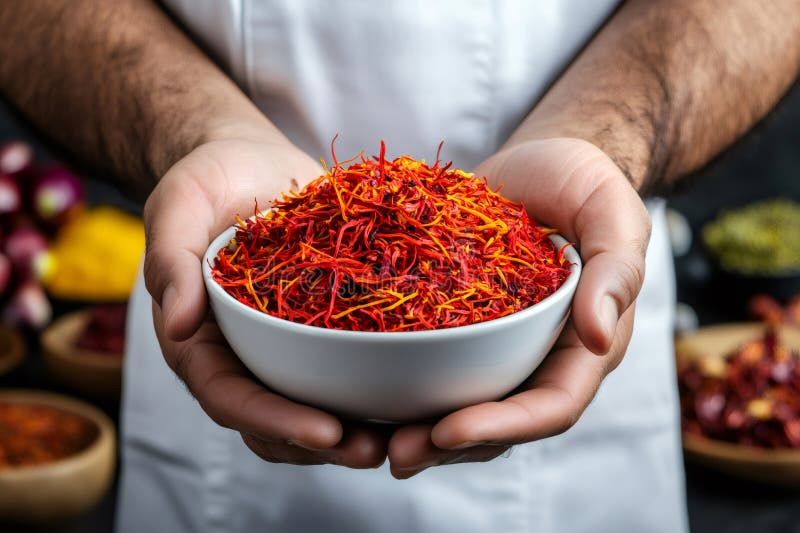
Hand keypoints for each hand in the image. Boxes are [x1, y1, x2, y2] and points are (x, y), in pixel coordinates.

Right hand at [144, 132, 386, 467]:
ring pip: (316, 402)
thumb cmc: (206, 181)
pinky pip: (347, 362)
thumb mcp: (177, 206)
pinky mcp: (323, 324)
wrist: (251, 161)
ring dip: (355, 426)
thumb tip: (174, 325)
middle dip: (322, 442)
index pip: (231, 397)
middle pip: (277, 417)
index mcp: (201, 340)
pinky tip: (416, 388)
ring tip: (403, 436)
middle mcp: (244, 353)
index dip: (275, 421)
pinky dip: (376, 382)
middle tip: (373, 450)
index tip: (325, 432)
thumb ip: (169, 262)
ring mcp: (285, 343)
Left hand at [387, 138, 650, 477]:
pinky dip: (396, 380)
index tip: (449, 430)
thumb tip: (601, 336)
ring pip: (458, 402)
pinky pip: (427, 360)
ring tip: (365, 440)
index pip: (551, 405)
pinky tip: (353, 388)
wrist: (536, 163)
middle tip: (396, 454)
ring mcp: (492, 343)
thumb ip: (617, 268)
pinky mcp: (455, 323)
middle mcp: (535, 356)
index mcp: (581, 345)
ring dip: (415, 427)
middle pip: (498, 421)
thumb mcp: (612, 211)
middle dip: (448, 444)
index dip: (503, 426)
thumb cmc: (584, 183)